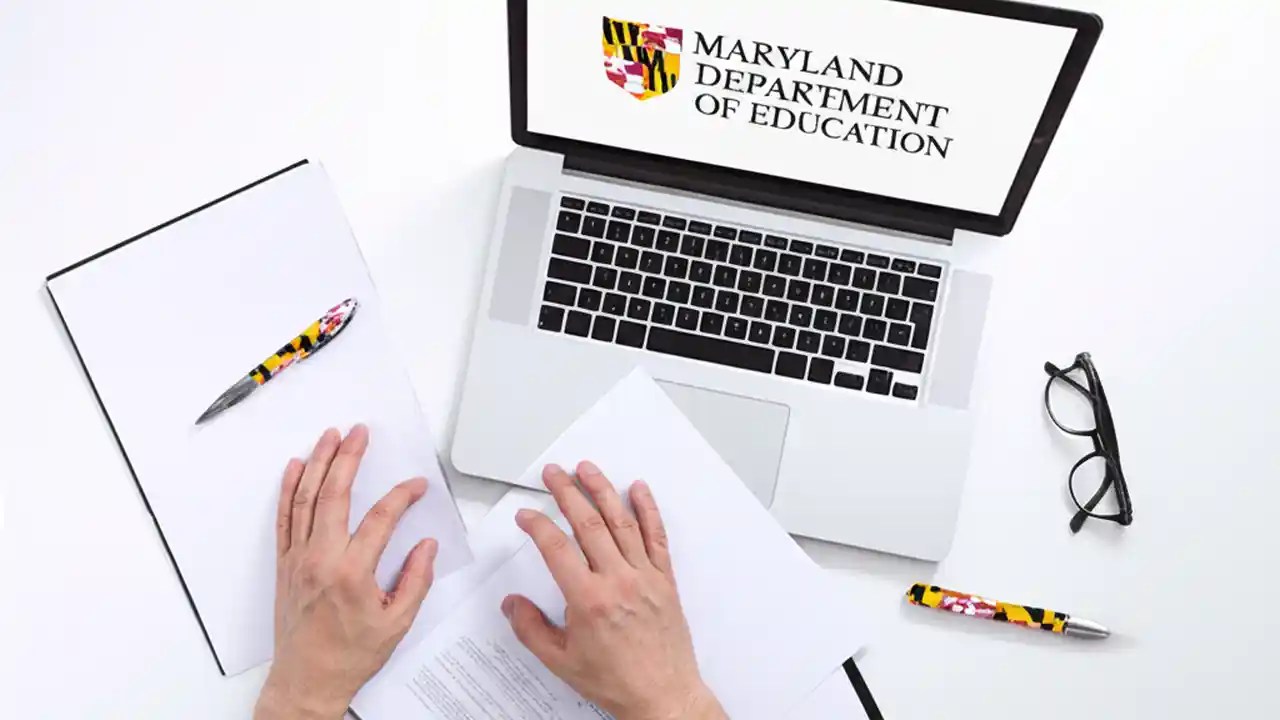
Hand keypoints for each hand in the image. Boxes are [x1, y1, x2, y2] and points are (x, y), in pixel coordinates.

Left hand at [254, 425, 437, 719]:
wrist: (307, 681)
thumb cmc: (349, 656)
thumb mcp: (397, 623)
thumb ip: (416, 580)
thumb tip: (426, 546)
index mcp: (353, 574)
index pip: (381, 519)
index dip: (402, 496)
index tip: (416, 486)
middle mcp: (321, 560)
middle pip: (335, 495)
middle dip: (349, 458)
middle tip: (360, 433)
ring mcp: (298, 559)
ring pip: (306, 499)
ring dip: (319, 463)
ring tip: (330, 437)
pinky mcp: (284, 564)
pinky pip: (284, 519)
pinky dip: (288, 490)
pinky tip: (296, 468)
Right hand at [502, 462, 725, 719]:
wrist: (663, 696)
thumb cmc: (617, 681)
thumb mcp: (561, 661)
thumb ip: (531, 629)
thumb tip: (512, 603)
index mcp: (589, 600)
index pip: (557, 548)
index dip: (537, 525)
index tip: (525, 514)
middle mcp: (618, 582)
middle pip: (589, 524)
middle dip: (567, 493)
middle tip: (552, 473)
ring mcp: (644, 577)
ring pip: (622, 523)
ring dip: (603, 491)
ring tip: (587, 469)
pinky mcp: (665, 580)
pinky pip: (657, 537)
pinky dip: (648, 510)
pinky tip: (639, 491)